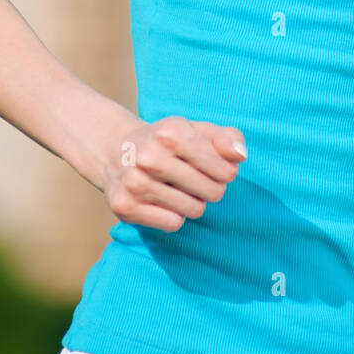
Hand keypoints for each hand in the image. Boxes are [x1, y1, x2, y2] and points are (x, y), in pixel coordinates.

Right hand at [99, 115, 247, 231]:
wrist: (114, 150)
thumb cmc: (168, 141)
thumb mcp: (198, 130)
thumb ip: (228, 138)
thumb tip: (239, 156)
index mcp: (171, 132)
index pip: (224, 169)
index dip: (226, 172)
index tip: (215, 167)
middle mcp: (150, 157)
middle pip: (213, 191)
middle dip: (212, 188)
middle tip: (196, 179)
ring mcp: (135, 183)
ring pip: (194, 209)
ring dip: (194, 202)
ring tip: (179, 188)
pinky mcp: (125, 207)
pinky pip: (173, 223)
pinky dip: (174, 215)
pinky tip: (162, 200)